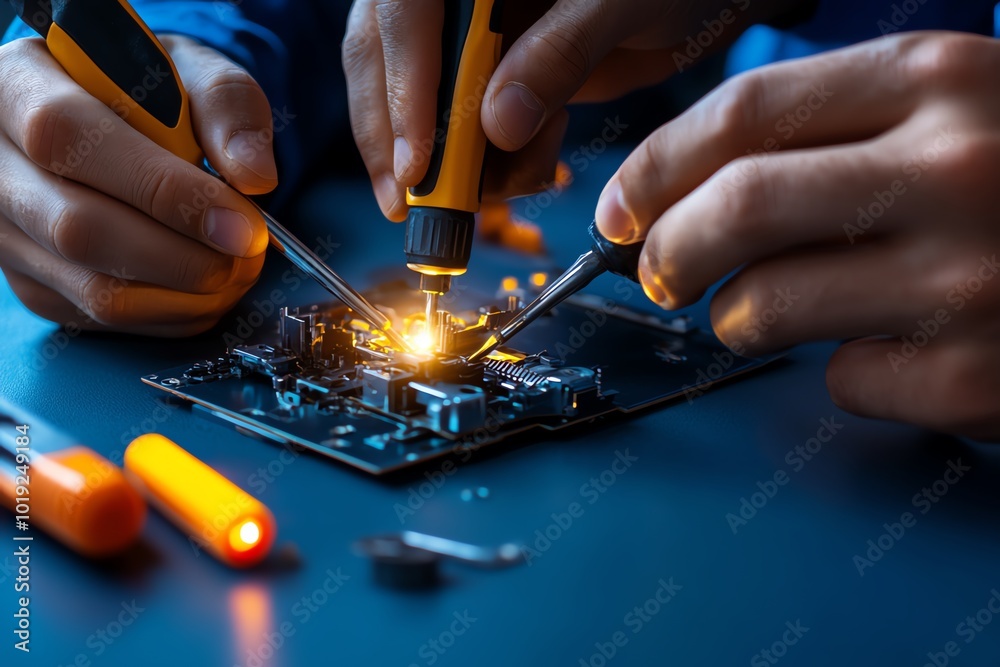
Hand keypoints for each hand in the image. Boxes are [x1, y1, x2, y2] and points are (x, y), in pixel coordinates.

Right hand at [0, 36, 277, 335]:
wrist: (120, 122)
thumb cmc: (154, 94)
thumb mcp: (194, 70)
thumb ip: (226, 106)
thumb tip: (255, 177)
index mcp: (19, 82)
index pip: (73, 138)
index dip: (164, 191)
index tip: (240, 223)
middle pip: (78, 229)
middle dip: (184, 256)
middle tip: (248, 254)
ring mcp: (4, 232)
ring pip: (92, 288)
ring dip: (185, 294)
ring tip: (237, 271)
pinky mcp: (29, 282)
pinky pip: (102, 317)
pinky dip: (171, 315)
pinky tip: (208, 289)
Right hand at [343, 0, 794, 219]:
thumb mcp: (622, 0)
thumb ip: (559, 54)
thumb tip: (497, 123)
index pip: (402, 11)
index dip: (402, 85)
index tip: (418, 161)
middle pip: (387, 58)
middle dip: (401, 136)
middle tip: (414, 205)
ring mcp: (475, 36)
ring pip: (420, 101)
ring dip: (453, 159)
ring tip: (509, 183)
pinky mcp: (499, 75)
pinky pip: (469, 128)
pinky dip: (492, 164)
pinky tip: (532, 168)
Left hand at [595, 32, 999, 438]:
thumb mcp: (953, 113)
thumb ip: (832, 133)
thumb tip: (686, 188)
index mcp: (938, 79)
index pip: (743, 113)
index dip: (654, 167)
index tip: (617, 207)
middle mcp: (956, 166)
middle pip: (736, 207)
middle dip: (665, 250)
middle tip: (654, 272)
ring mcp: (970, 276)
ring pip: (766, 303)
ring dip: (736, 317)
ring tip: (758, 314)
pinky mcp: (979, 375)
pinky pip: (843, 380)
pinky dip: (841, 372)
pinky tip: (887, 352)